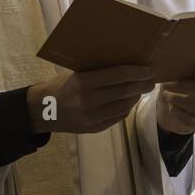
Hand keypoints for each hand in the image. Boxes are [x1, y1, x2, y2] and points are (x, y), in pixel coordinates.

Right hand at [27, 65, 154, 134]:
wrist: (42, 110)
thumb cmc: (60, 86)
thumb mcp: (76, 73)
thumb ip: (98, 72)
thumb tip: (126, 66)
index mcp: (84, 82)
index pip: (119, 75)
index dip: (138, 72)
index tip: (150, 69)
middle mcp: (90, 101)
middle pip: (125, 91)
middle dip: (142, 85)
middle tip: (152, 80)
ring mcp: (92, 117)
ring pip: (124, 106)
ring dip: (135, 97)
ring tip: (140, 90)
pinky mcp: (94, 129)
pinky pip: (117, 118)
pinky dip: (126, 109)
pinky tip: (128, 102)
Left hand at [156, 64, 194, 135]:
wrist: (168, 103)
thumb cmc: (175, 81)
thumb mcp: (177, 70)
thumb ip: (182, 65)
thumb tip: (174, 60)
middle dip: (187, 87)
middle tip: (168, 85)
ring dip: (182, 101)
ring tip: (167, 97)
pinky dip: (181, 115)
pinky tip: (171, 109)